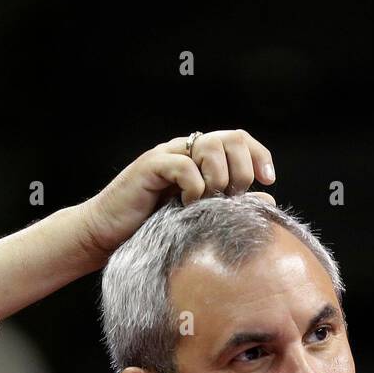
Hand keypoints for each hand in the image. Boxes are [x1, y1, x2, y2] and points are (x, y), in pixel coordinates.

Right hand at [78, 129, 275, 259]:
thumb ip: (231, 205)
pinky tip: (186, 205)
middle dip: (241, 168)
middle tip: (231, 196)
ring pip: (210, 145)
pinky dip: (194, 186)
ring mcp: (168, 156)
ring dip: (219, 177)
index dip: (259, 155)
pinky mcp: (151, 167)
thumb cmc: (149, 229)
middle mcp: (186, 150)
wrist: (106, 235)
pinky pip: (184, 164)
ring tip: (208, 201)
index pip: (239, 139)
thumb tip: (268, 199)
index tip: (267, 179)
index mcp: (200, 159)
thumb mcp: (200, 217)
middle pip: (231, 137)